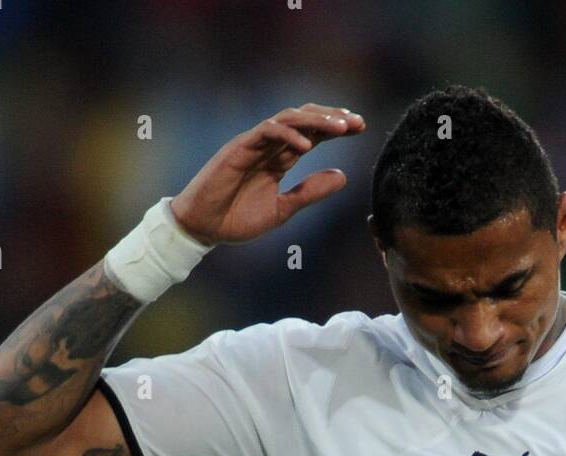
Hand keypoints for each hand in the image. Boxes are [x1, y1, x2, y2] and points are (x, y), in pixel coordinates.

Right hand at [169, 103, 365, 245]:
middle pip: (305, 120)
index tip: (362, 128)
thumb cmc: (237, 219)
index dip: (336, 129)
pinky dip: (288, 135)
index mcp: (280, 159)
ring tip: (341, 129)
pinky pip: (266, 132)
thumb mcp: (283, 209)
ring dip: (316, 121)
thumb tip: (343, 176)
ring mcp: (254, 143)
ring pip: (288, 119)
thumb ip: (310, 192)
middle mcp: (269, 146)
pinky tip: (309, 145)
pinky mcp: (239, 147)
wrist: (204, 227)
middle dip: (332, 118)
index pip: (313, 134)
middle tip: (358, 123)